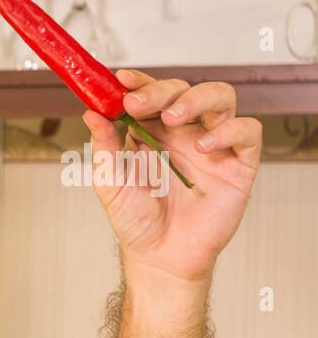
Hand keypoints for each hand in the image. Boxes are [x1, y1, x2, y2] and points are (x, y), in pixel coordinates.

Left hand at [82, 68, 261, 284]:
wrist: (160, 257)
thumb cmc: (136, 220)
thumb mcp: (111, 183)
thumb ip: (104, 148)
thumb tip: (92, 113)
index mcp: (153, 131)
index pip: (151, 95)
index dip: (139, 82)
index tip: (120, 80)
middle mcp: (184, 132)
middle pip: (184, 90)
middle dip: (160, 91)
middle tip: (139, 103)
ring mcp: (213, 145)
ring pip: (221, 98)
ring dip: (197, 99)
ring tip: (174, 117)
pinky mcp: (238, 164)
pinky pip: (246, 132)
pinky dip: (229, 130)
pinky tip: (204, 145)